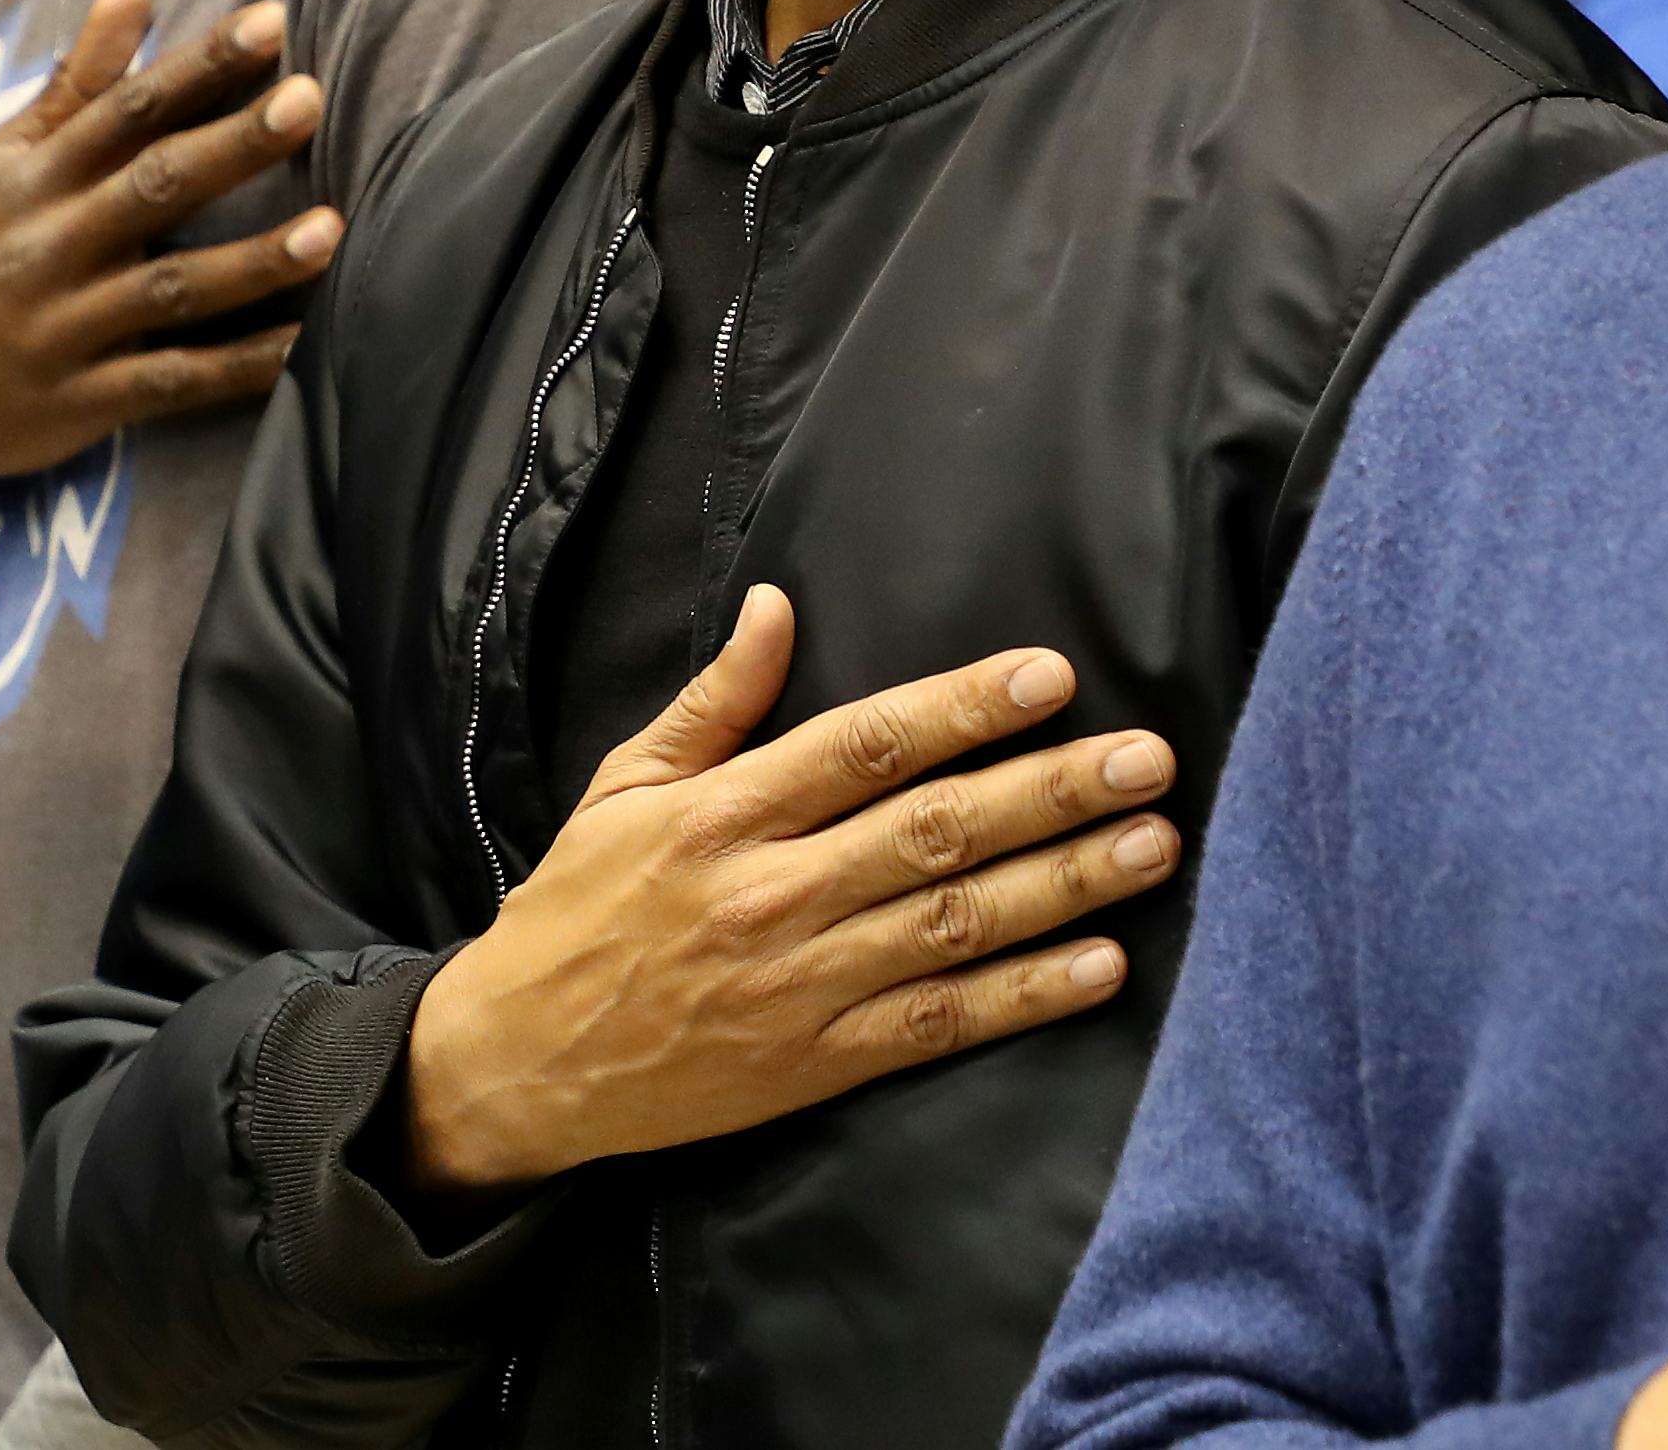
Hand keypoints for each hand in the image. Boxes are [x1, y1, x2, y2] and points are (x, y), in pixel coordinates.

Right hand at [0, 0, 337, 497]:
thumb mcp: (6, 161)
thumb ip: (80, 81)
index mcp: (36, 179)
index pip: (127, 110)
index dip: (199, 65)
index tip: (271, 22)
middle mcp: (50, 247)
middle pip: (153, 186)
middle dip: (234, 143)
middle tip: (310, 98)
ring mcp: (67, 329)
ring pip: (171, 290)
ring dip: (253, 262)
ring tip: (333, 228)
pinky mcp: (84, 402)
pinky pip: (174, 383)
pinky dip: (242, 369)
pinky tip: (308, 347)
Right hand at [404, 586, 1177, 1194]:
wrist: (515, 1063)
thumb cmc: (577, 908)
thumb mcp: (623, 784)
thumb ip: (716, 700)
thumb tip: (777, 604)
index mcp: (725, 814)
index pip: (865, 746)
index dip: (962, 707)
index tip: (1050, 674)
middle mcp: (772, 894)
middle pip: (934, 833)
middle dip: (1049, 790)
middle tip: (1146, 757)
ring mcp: (800, 985)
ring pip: (954, 926)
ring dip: (1064, 885)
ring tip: (1152, 844)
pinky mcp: (817, 1064)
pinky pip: (939, 1026)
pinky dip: (1023, 998)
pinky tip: (1100, 965)